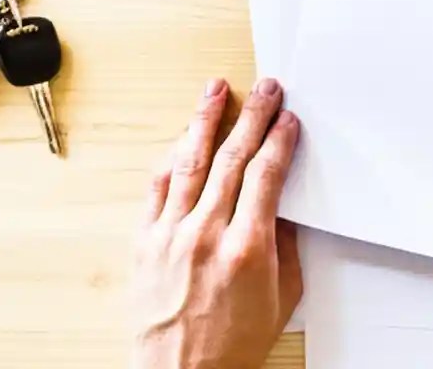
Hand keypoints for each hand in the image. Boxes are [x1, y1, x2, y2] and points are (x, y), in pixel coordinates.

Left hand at [131, 78, 302, 368]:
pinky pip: (157, 187)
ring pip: (190, 161)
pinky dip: (171, 157)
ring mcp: (170, 235)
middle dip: (253, 116)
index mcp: (247, 247)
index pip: (267, 175)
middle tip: (265, 89)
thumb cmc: (232, 344)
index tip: (288, 120)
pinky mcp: (144, 242)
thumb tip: (281, 202)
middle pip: (233, 157)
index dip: (280, 140)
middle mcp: (206, 234)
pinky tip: (181, 137)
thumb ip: (284, 244)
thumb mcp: (282, 297)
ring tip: (215, 91)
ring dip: (205, 120)